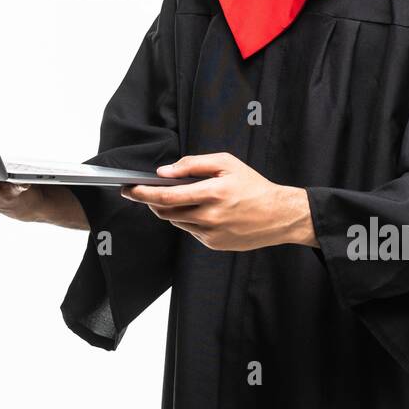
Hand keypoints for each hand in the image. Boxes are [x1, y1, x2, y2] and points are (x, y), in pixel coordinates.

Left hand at [121, 152, 315, 251]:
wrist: (279, 215)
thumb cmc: (252, 185)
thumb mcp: (226, 163)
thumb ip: (193, 164)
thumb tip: (164, 172)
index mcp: (213, 193)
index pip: (167, 196)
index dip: (143, 193)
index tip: (129, 188)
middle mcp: (210, 216)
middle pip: (165, 211)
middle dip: (150, 201)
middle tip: (141, 192)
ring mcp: (211, 233)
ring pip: (175, 221)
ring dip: (169, 209)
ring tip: (176, 197)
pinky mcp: (213, 244)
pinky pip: (190, 230)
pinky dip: (187, 219)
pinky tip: (199, 210)